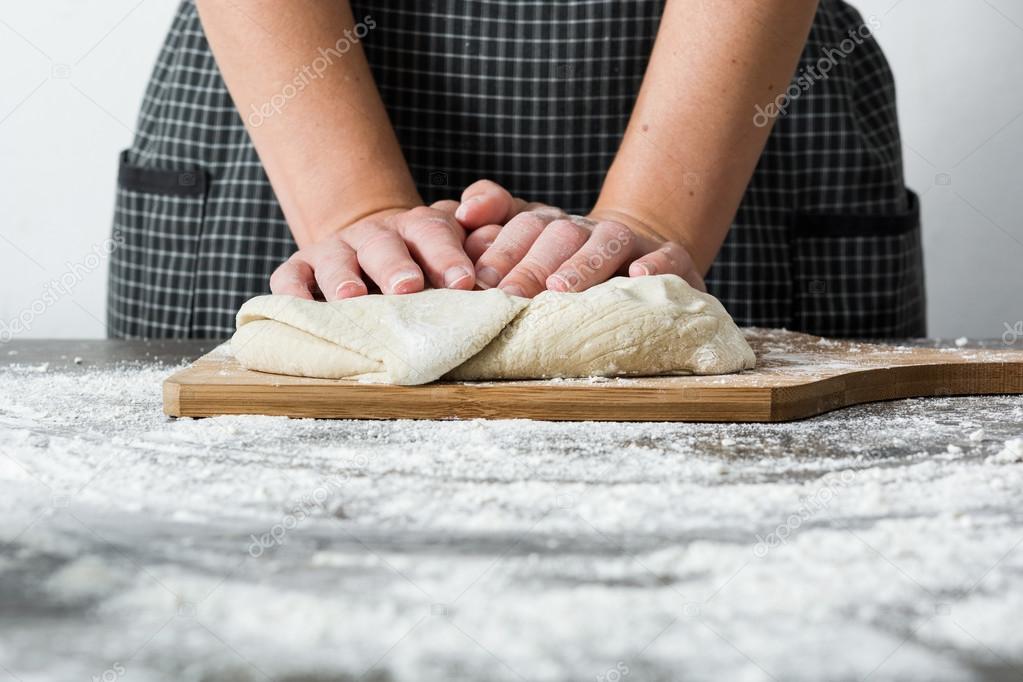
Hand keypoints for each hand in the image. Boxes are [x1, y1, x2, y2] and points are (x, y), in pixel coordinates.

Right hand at [270, 201, 476, 299]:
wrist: (370, 244)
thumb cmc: (421, 261)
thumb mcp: (451, 248)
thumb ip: (475, 251)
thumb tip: (498, 262)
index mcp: (416, 227)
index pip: (433, 234)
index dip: (448, 257)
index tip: (465, 282)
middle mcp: (373, 235)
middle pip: (383, 245)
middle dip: (395, 266)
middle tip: (408, 288)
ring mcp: (334, 250)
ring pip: (334, 260)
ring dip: (342, 277)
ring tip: (352, 297)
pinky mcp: (301, 268)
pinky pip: (290, 278)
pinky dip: (292, 293)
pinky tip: (300, 310)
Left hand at [454, 180, 705, 296]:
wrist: (637, 265)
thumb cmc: (566, 271)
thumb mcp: (523, 249)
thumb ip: (492, 223)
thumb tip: (464, 211)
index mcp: (551, 226)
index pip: (523, 227)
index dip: (500, 251)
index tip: (478, 281)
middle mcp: (589, 229)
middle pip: (560, 234)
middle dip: (531, 265)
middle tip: (509, 295)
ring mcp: (631, 243)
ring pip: (608, 241)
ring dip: (583, 265)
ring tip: (561, 289)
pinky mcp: (672, 260)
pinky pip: (670, 256)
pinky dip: (656, 265)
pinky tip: (638, 276)